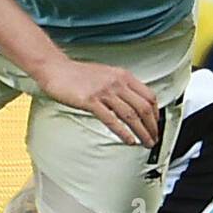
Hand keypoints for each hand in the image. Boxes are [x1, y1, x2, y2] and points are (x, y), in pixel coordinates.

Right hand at [36, 55, 158, 146]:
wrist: (56, 69)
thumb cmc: (77, 74)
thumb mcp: (106, 74)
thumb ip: (120, 86)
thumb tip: (132, 101)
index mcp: (123, 75)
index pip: (149, 96)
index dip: (156, 113)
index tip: (156, 124)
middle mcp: (117, 82)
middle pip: (143, 107)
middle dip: (152, 126)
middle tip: (154, 138)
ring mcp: (104, 91)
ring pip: (131, 115)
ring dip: (141, 132)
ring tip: (146, 143)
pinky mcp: (91, 101)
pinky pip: (112, 119)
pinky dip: (123, 132)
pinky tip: (129, 140)